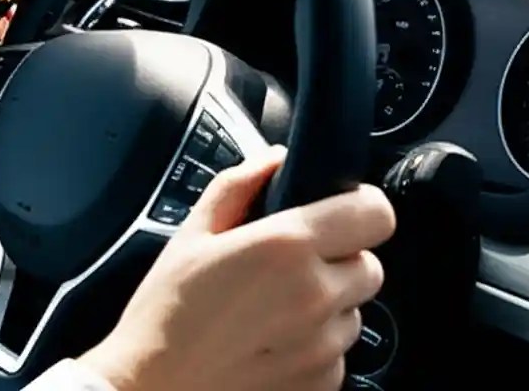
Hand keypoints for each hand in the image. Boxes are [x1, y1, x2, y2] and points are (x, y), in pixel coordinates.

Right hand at [79, 148, 395, 390]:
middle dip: (338, 259)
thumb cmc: (165, 315)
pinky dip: (315, 345)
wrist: (153, 389)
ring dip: (327, 305)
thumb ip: (239, 186)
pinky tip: (269, 342)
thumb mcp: (191, 234)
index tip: (339, 212)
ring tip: (271, 310)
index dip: (359, 208)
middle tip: (288, 267)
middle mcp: (314, 295)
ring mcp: (324, 346)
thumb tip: (274, 159)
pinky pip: (339, 352)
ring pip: (354, 310)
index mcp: (285, 246)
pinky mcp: (324, 383)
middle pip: (369, 264)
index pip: (375, 213)